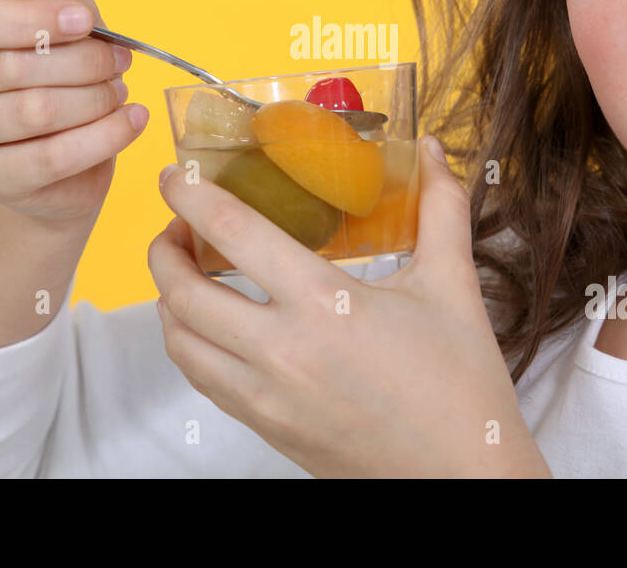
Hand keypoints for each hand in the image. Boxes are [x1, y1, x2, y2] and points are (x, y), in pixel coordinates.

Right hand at [0, 0, 148, 221]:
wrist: (52, 149)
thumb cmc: (53, 66)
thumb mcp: (58, 13)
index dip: (33, 18)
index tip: (85, 21)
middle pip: (11, 67)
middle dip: (82, 61)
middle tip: (119, 61)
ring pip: (35, 112)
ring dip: (96, 98)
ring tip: (119, 91)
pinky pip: (54, 157)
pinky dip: (105, 136)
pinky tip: (131, 120)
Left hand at [148, 135, 551, 477]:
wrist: (463, 479)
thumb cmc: (461, 386)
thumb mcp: (453, 286)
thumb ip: (440, 208)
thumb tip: (431, 148)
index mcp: (325, 305)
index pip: (233, 233)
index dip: (191, 195)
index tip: (176, 172)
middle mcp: (281, 352)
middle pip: (182, 290)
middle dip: (163, 245)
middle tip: (178, 219)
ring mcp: (266, 396)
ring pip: (179, 340)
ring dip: (168, 297)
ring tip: (188, 268)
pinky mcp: (265, 427)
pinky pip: (201, 378)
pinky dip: (189, 341)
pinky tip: (213, 321)